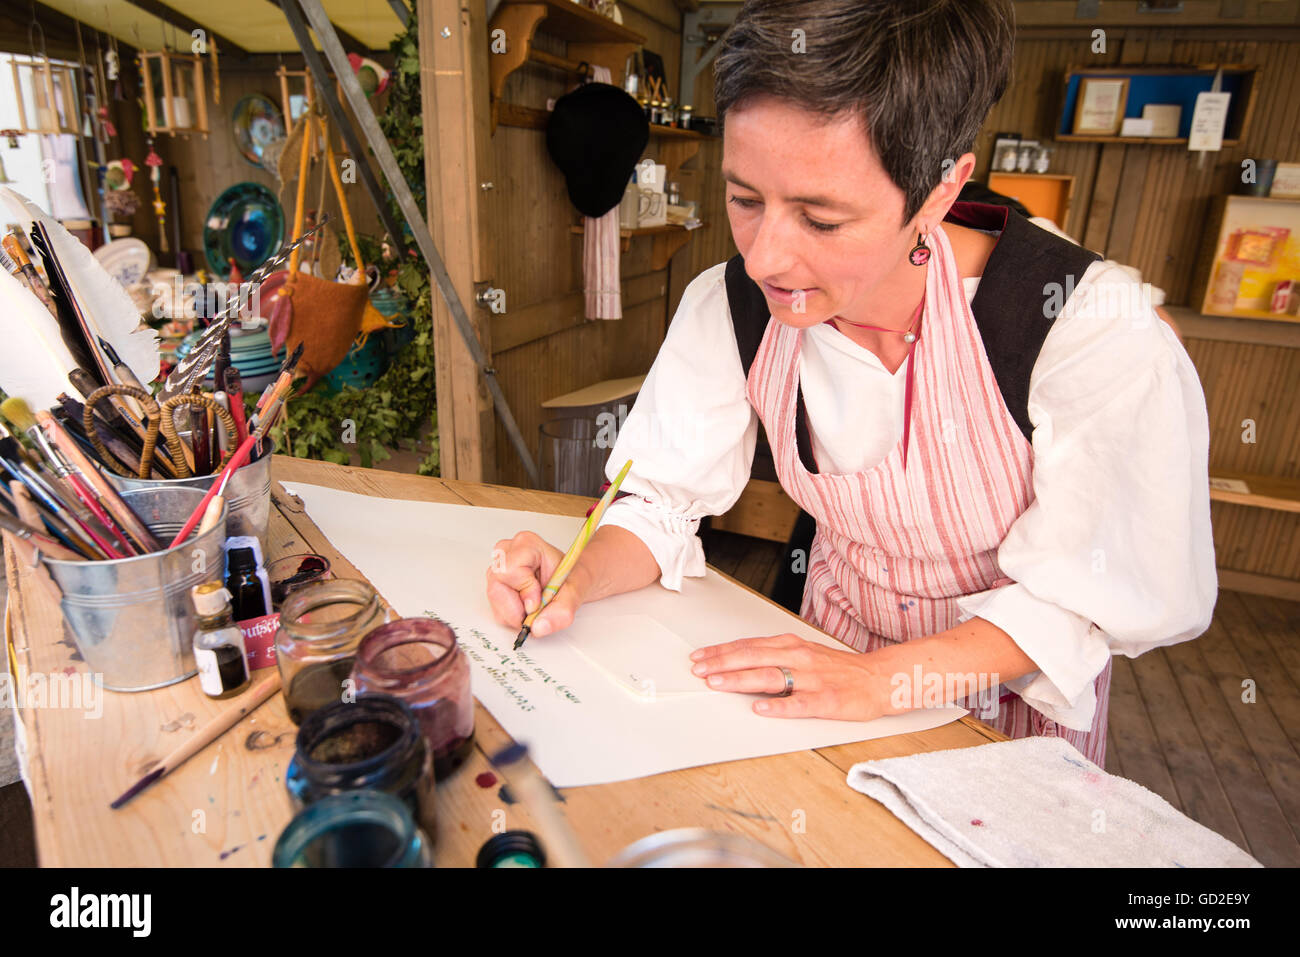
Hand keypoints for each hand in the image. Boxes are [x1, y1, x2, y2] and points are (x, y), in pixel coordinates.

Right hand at [485, 531, 583, 637]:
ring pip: (494, 599)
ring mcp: (497, 567)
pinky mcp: (495, 583)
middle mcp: (507, 552)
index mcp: (527, 545)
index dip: (524, 591)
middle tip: (537, 609)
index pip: (510, 570)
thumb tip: (538, 628)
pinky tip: (526, 606)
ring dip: (515, 612)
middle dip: (517, 607)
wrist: (570, 579)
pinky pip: (495, 607)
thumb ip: (561, 610)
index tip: (538, 602)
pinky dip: (512, 615)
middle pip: (496, 587)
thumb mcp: (575, 593)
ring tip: (535, 606)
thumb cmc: (570, 577)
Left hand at [689, 633, 892, 719]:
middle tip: (698, 670)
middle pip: (754, 658)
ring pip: (771, 677)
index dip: (722, 652)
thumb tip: (740, 661)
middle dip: (722, 664)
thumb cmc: (839, 669)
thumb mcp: (805, 653)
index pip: (749, 646)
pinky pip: (800, 704)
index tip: (699, 657)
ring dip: (741, 680)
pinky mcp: (827, 701)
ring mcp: (813, 679)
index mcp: (793, 646)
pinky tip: (760, 708)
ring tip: (717, 684)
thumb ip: (776, 657)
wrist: (880, 679)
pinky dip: (779, 706)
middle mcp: (800, 658)